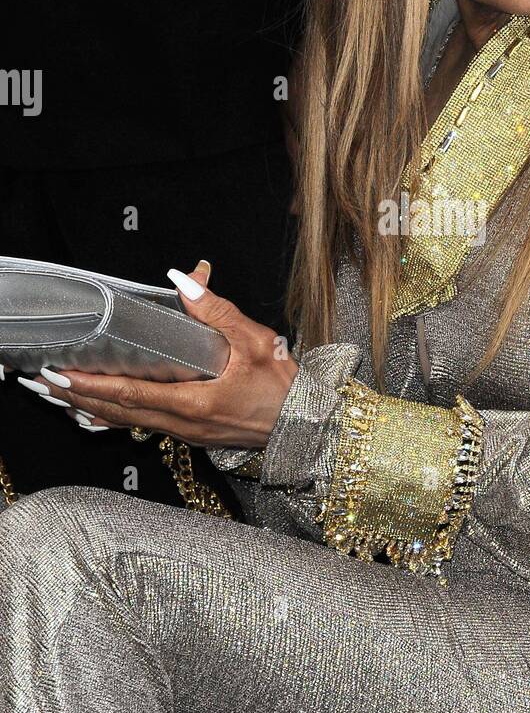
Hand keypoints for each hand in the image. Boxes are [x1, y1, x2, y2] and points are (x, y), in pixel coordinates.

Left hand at [19, 260, 298, 446]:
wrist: (306, 427)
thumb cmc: (285, 388)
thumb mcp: (256, 342)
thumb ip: (217, 311)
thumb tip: (186, 279)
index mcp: (195, 403)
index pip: (130, 395)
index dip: (91, 384)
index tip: (61, 372)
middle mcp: (182, 423)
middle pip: (116, 412)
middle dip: (75, 395)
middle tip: (41, 381)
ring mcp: (185, 432)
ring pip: (125, 422)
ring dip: (87, 407)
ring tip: (56, 392)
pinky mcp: (191, 433)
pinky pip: (141, 426)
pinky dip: (112, 418)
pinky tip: (94, 413)